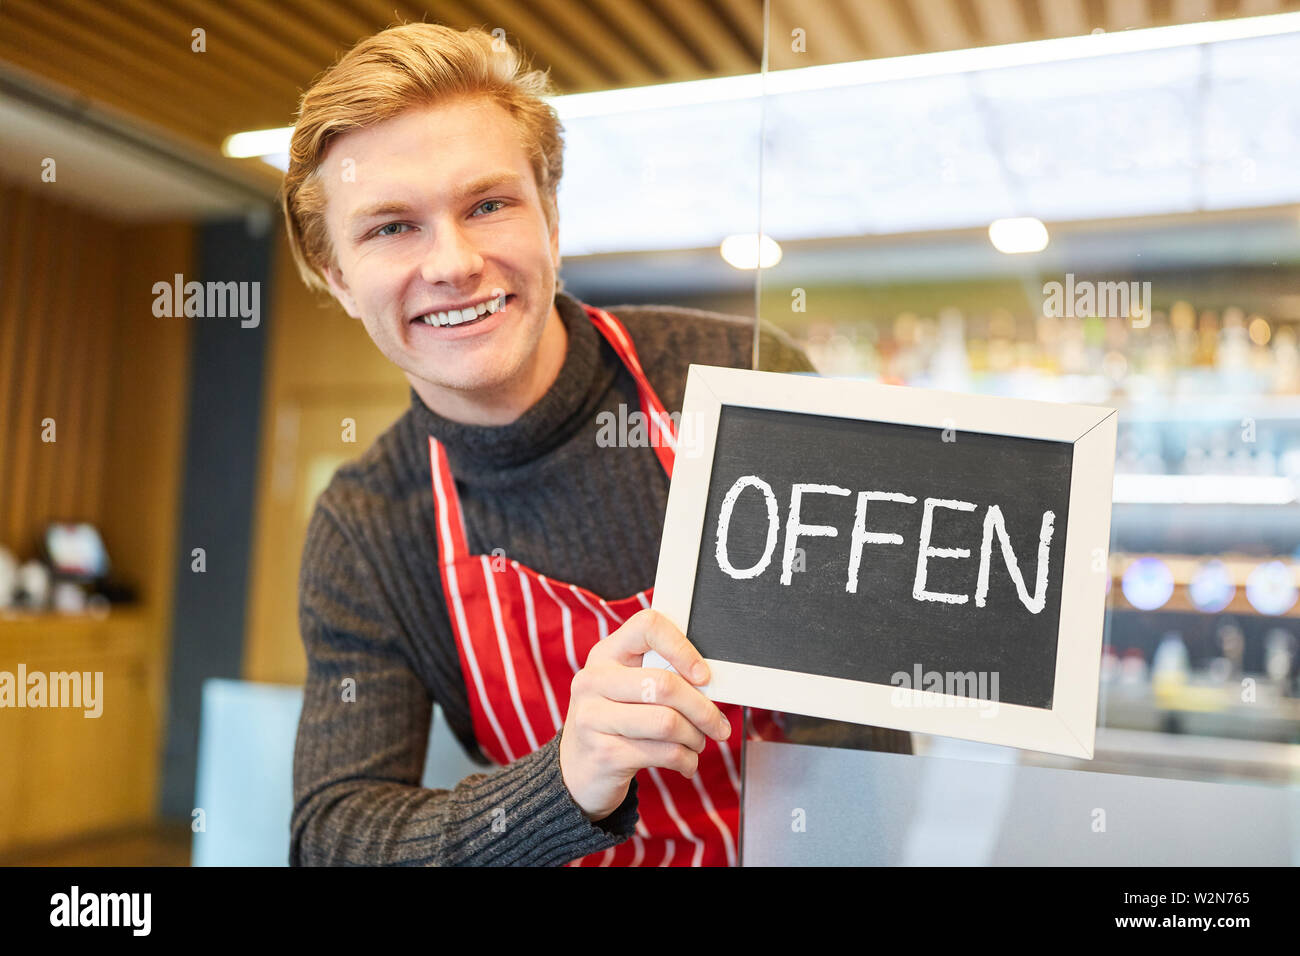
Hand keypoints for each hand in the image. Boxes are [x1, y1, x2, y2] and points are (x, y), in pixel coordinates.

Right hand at [559, 608, 731, 821]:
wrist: (577, 770)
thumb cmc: (614, 723)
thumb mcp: (627, 690)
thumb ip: (660, 676)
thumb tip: (710, 686)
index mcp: (605, 654)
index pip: (647, 626)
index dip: (682, 647)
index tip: (703, 675)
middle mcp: (593, 680)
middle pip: (664, 684)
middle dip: (703, 709)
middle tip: (718, 724)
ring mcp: (593, 717)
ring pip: (667, 722)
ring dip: (695, 737)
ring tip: (698, 742)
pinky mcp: (604, 754)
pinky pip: (662, 753)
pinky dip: (686, 760)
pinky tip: (686, 762)